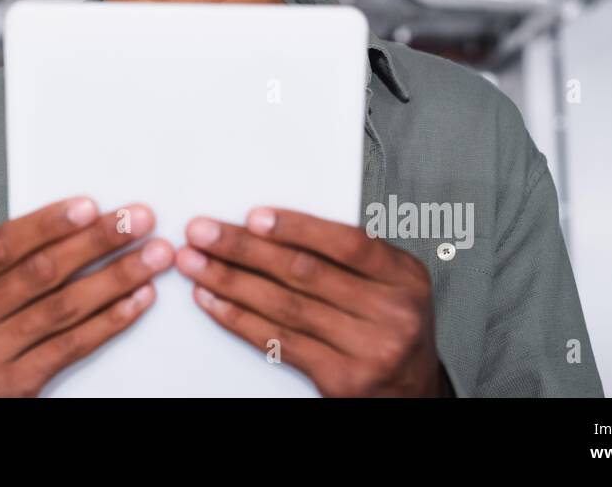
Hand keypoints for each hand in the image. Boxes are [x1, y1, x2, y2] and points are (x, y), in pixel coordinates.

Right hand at [0, 198, 173, 396]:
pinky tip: (137, 299)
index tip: (90, 207)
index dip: (49, 223)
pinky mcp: (14, 386)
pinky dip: (111, 319)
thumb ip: (16, 260)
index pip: (5, 244)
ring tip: (151, 257)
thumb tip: (85, 222)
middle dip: (97, 242)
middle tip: (137, 222)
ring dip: (116, 278)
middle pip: (42, 272)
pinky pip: (73, 345)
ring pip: (64, 307)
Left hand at [175, 208, 449, 396]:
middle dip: (244, 248)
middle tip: (204, 233)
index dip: (296, 227)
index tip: (254, 217)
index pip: (346, 243)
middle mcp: (392, 313)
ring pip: (284, 306)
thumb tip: (273, 226)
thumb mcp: (392, 283)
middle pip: (304, 272)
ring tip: (196, 263)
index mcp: (405, 277)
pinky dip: (238, 318)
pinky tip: (213, 301)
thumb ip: (348, 256)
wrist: (414, 393)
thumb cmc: (393, 327)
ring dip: (230, 281)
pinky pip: (278, 341)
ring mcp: (368, 350)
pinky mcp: (341, 380)